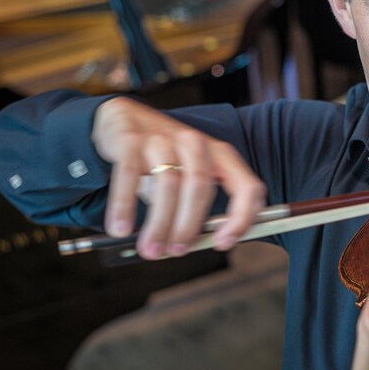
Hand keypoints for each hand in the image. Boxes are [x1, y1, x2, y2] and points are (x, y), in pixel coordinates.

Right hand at [92, 96, 265, 258]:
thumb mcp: (189, 175)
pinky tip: (121, 228)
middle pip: (200, 187)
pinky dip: (125, 206)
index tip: (222, 243)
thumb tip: (190, 246)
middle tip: (176, 251)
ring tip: (150, 249)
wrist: (124, 118)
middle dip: (188, 226)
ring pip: (168, 184)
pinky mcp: (131, 139)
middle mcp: (195, 144)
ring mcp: (163, 139)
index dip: (241, 218)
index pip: (247, 187)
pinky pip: (129, 175)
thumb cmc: (163, 157)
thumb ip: (196, 207)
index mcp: (221, 156)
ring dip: (159, 224)